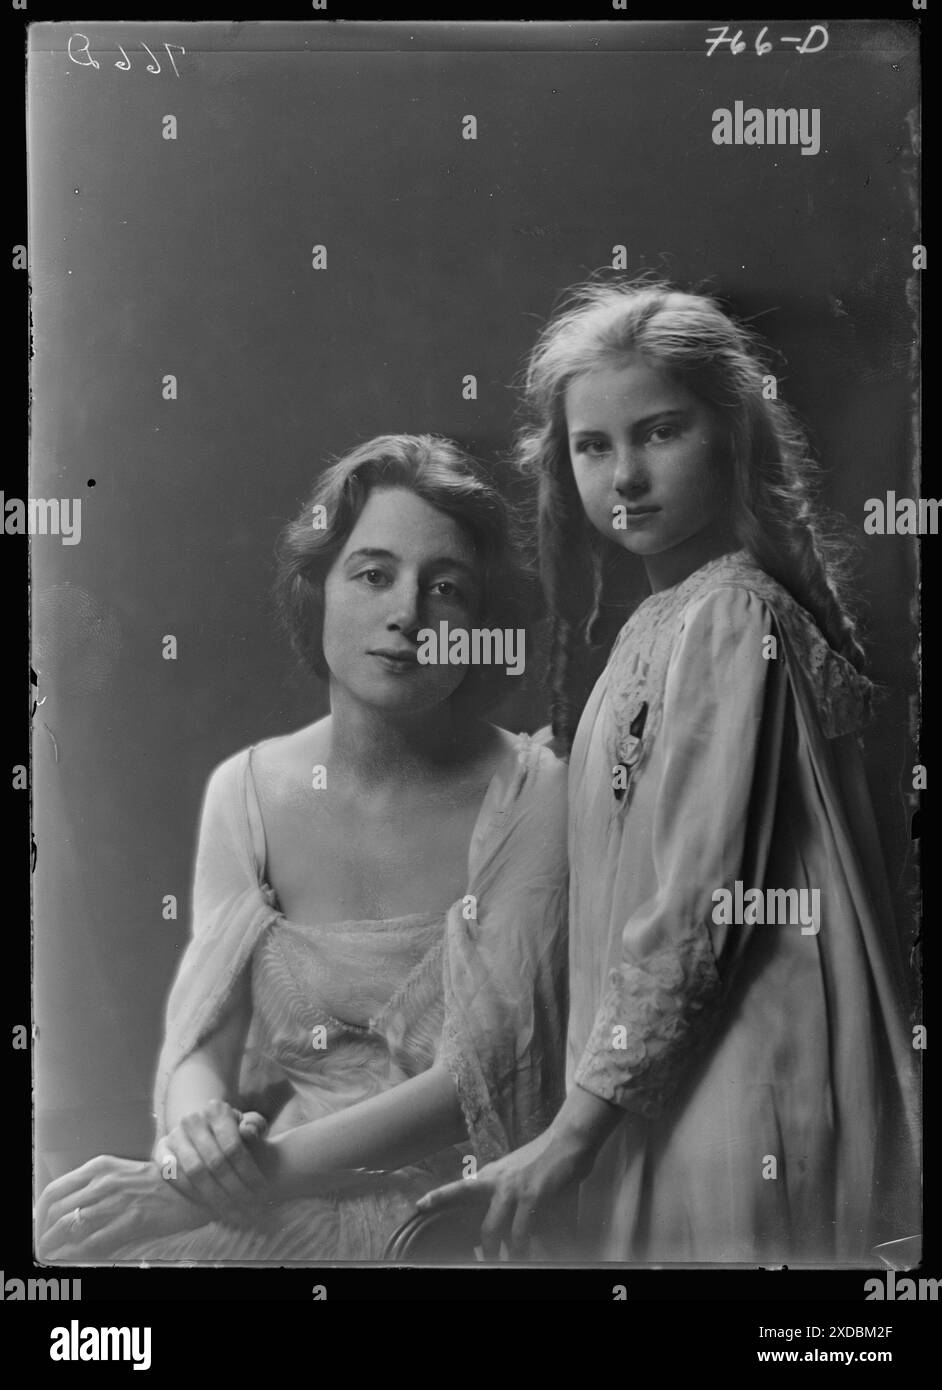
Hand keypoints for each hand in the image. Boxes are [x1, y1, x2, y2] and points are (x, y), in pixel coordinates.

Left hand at [35, 1155, 209, 1259]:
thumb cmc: (154, 1183)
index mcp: (100, 1166)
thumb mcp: (120, 1173)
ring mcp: (119, 1199)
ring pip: (72, 1225)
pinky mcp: (133, 1218)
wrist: (191, 1189)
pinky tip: (74, 1258)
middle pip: (58, 1209)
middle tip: (43, 1246)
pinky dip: (78, 1253)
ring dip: (56, 1245)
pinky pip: (95, 1240)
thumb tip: (65, 1207)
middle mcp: (106, 1180)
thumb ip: (93, 1184)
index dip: (40, 1213)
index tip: (39, 1226)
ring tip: (52, 1256)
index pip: (55, 1190)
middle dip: (44, 1232)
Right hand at [155, 1099, 270, 1224]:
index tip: (261, 1192)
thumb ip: (255, 1126)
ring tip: (233, 1212)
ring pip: (195, 1172)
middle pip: (216, 1163)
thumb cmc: (232, 1131)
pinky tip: (209, 1205)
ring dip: (215, 1196)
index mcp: (217, 1110)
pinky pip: (174, 1176)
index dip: (248, 1173)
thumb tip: (248, 1131)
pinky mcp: (161, 1150)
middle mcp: (193, 1120)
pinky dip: (192, 1192)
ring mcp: (175, 1135)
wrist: (203, 1129)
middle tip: (249, 1209)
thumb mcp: (249, 1124)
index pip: (234, 1147)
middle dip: (235, 1190)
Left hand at [415, 1127, 590, 1259]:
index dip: (438, 1197)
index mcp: (491, 1175)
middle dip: (478, 1242)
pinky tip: (528, 1253)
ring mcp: (513, 1189)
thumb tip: (502, 1219)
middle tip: (481, 1258)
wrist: (567, 1141)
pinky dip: (524, 1246)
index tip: (419, 1205)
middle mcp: (497, 1181)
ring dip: (501, 1251)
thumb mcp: (516, 1172)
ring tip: (509, 1261)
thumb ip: (504, 1192)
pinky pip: (521, 1231)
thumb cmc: (544, 1158)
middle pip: (472, 1210)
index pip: (459, 1187)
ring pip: (494, 1229)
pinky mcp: (531, 1196)